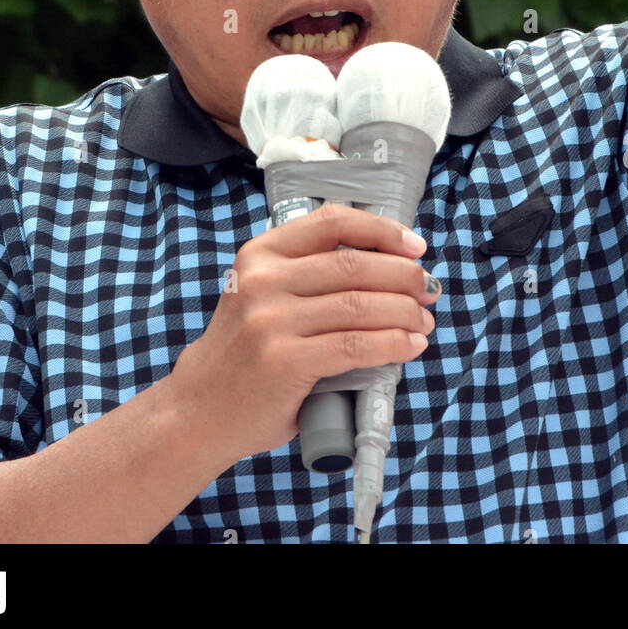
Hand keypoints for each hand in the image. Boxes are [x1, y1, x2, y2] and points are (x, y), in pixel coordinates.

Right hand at [167, 204, 439, 465]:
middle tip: (427, 291)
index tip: (415, 246)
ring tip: (424, 322)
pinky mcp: (286, 361)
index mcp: (261, 253)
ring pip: (360, 306)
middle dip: (404, 276)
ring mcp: (272, 321)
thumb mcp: (262, 293)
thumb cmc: (245, 349)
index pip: (333, 221)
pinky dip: (393, 344)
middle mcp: (263, 280)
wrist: (200, 407)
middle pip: (355, 265)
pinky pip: (355, 346)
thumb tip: (388, 263)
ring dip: (405, 312)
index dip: (382, 230)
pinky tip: (410, 345)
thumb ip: (308, 273)